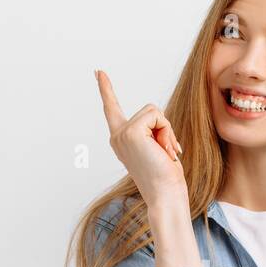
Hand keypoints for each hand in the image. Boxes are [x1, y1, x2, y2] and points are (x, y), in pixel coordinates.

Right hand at [95, 69, 185, 204]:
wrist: (165, 194)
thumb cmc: (166, 176)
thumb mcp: (157, 148)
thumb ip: (152, 132)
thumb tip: (156, 118)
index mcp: (121, 140)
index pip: (112, 109)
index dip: (106, 89)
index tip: (98, 72)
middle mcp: (117, 136)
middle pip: (149, 111)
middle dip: (165, 129)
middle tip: (166, 153)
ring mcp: (122, 134)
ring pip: (154, 112)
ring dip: (167, 131)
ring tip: (164, 153)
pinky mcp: (131, 132)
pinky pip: (156, 115)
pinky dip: (166, 131)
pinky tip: (163, 151)